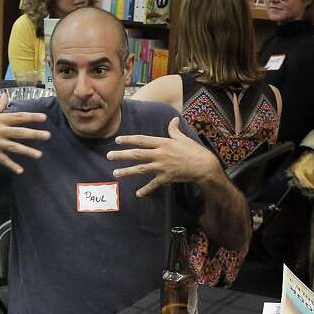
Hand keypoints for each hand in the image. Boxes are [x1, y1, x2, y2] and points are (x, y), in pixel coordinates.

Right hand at [0, 96, 48, 173]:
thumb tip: (6, 94)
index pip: (18, 117)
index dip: (31, 117)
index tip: (44, 118)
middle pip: (19, 132)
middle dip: (34, 134)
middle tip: (48, 136)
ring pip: (14, 147)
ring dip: (27, 151)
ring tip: (39, 155)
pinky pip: (3, 159)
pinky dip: (11, 165)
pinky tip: (20, 170)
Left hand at [108, 117, 223, 196]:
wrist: (204, 166)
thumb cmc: (194, 151)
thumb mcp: (183, 139)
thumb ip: (174, 130)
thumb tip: (173, 120)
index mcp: (163, 143)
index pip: (142, 140)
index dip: (129, 140)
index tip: (117, 140)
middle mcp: (160, 154)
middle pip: (137, 154)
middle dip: (122, 155)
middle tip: (109, 156)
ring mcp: (162, 167)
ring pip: (141, 169)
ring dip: (127, 171)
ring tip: (116, 173)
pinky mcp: (167, 178)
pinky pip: (154, 185)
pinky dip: (146, 190)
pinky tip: (138, 193)